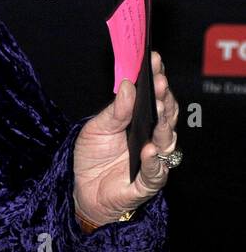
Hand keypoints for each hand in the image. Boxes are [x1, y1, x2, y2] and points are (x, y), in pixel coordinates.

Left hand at [73, 50, 179, 226]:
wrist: (84, 192)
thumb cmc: (93, 157)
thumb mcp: (96, 128)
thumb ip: (114, 111)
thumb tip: (127, 85)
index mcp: (140, 123)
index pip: (154, 98)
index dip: (156, 79)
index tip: (154, 59)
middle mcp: (152, 139)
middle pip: (165, 116)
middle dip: (163, 97)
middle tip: (159, 80)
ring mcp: (153, 160)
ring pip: (166, 141)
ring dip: (164, 124)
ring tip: (158, 107)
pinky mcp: (147, 183)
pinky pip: (156, 172)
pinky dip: (154, 160)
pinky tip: (149, 148)